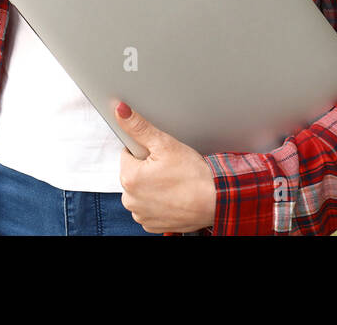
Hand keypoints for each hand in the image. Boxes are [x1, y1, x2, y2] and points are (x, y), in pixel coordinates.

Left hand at [113, 100, 216, 233]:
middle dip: (147, 169)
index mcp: (129, 178)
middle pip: (133, 174)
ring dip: (152, 187)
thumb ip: (139, 126)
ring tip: (173, 183)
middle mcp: (130, 200)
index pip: (128, 154)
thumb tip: (121, 110)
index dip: (145, 151)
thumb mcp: (165, 143)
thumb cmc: (193, 175)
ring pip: (141, 192)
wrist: (216, 200)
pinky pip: (149, 209)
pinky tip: (173, 196)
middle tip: (170, 169)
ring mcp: (141, 215)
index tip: (161, 156)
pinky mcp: (152, 226)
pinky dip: (159, 202)